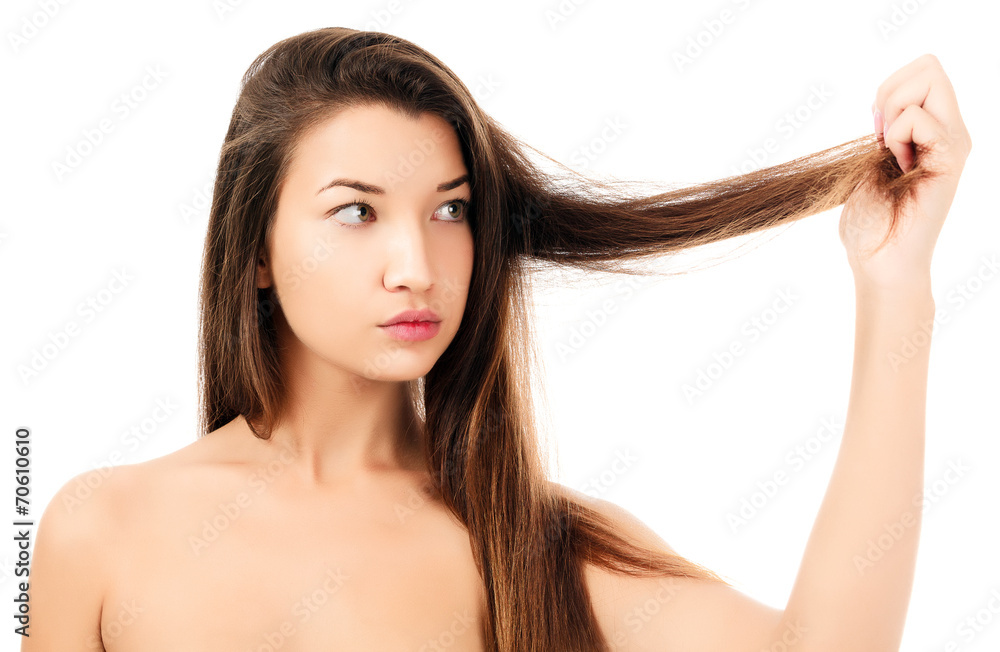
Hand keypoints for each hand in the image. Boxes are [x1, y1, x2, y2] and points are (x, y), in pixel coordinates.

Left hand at [839, 54, 971, 292]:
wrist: (878, 263)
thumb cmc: (870, 222)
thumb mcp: (868, 163)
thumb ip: (883, 128)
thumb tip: (884, 103)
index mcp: (932, 131)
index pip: (923, 70)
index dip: (889, 89)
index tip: (875, 128)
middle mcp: (950, 132)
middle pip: (930, 66)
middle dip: (891, 91)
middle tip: (880, 137)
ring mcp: (953, 145)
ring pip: (930, 80)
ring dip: (893, 114)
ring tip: (891, 155)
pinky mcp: (949, 161)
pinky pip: (919, 119)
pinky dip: (895, 136)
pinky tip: (897, 167)